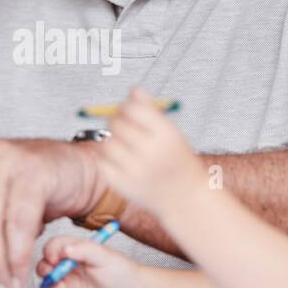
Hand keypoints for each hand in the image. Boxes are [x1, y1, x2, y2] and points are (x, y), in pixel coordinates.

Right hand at [36, 236, 151, 287]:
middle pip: (45, 265)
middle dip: (44, 269)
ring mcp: (68, 286)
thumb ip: (84, 249)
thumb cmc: (122, 273)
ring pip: (46, 284)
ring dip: (49, 285)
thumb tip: (65, 249)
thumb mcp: (105, 256)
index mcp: (76, 252)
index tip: (55, 257)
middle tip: (52, 273)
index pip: (54, 247)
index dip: (51, 251)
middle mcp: (68, 268)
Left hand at [96, 87, 204, 218]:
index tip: (128, 110)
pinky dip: (106, 158)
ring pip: (107, 143)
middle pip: (117, 124)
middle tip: (123, 126)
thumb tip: (133, 89)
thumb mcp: (171, 132)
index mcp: (166, 135)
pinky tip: (118, 159)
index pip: (133, 108)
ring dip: (110, 140)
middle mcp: (151, 153)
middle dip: (116, 121)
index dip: (126, 106)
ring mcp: (136, 171)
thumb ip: (151, 110)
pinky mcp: (123, 186)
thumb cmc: (177, 160)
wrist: (185, 198)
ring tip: (121, 143)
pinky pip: (103, 163)